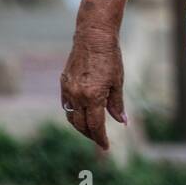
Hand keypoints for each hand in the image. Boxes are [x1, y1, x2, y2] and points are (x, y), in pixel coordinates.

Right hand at [60, 25, 126, 150]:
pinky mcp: (63, 83)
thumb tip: (122, 122)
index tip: (105, 147)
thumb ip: (117, 104)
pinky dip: (72, 114)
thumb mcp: (118, 82)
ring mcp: (68, 90)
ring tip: (91, 130)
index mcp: (93, 96)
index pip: (96, 125)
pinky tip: (80, 115)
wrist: (93, 38)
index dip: (100, 138)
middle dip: (91, 135)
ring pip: (71, 117)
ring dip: (80, 126)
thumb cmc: (110, 57)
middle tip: (100, 140)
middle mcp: (78, 96)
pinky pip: (65, 105)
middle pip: (81, 125)